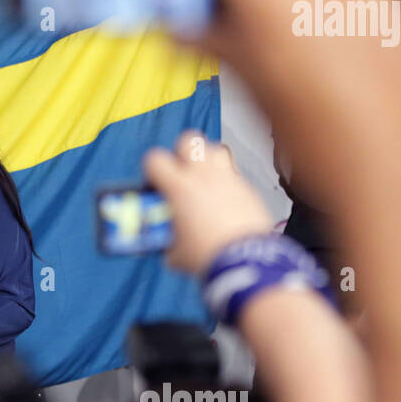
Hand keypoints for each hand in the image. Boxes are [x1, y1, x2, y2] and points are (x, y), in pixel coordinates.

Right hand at [143, 132, 272, 274]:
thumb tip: (167, 244)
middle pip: (189, 139)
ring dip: (208, 160)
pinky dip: (227, 180)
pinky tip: (225, 198)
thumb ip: (168, 240)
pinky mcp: (248, 189)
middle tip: (181, 170)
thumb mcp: (176, 252)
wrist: (245, 261)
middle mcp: (203, 176)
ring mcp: (228, 180)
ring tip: (205, 178)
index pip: (155, 158)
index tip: (155, 181)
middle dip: (182, 152)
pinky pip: (235, 172)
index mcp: (179, 188)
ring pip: (216, 148)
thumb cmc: (209, 256)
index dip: (152, 168)